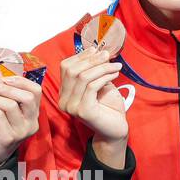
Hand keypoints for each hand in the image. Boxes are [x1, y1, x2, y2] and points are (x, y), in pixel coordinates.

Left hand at [0, 74, 41, 167]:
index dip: (21, 81)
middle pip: (27, 97)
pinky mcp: (9, 137)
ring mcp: (22, 131)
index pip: (36, 92)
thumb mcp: (3, 110)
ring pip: (11, 105)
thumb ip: (3, 96)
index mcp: (33, 114)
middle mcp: (31, 123)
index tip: (5, 78)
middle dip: (7, 88)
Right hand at [58, 47, 127, 166]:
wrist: (116, 129)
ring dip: (102, 67)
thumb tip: (95, 50)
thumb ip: (94, 70)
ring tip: (115, 65)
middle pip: (72, 70)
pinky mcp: (83, 111)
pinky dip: (105, 77)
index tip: (97, 50)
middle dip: (92, 59)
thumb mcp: (99, 83)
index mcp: (64, 93)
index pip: (66, 67)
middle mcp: (64, 100)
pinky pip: (92, 86)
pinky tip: (115, 74)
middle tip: (108, 55)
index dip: (81, 56)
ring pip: (83, 77)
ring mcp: (71, 107)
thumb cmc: (108, 107)